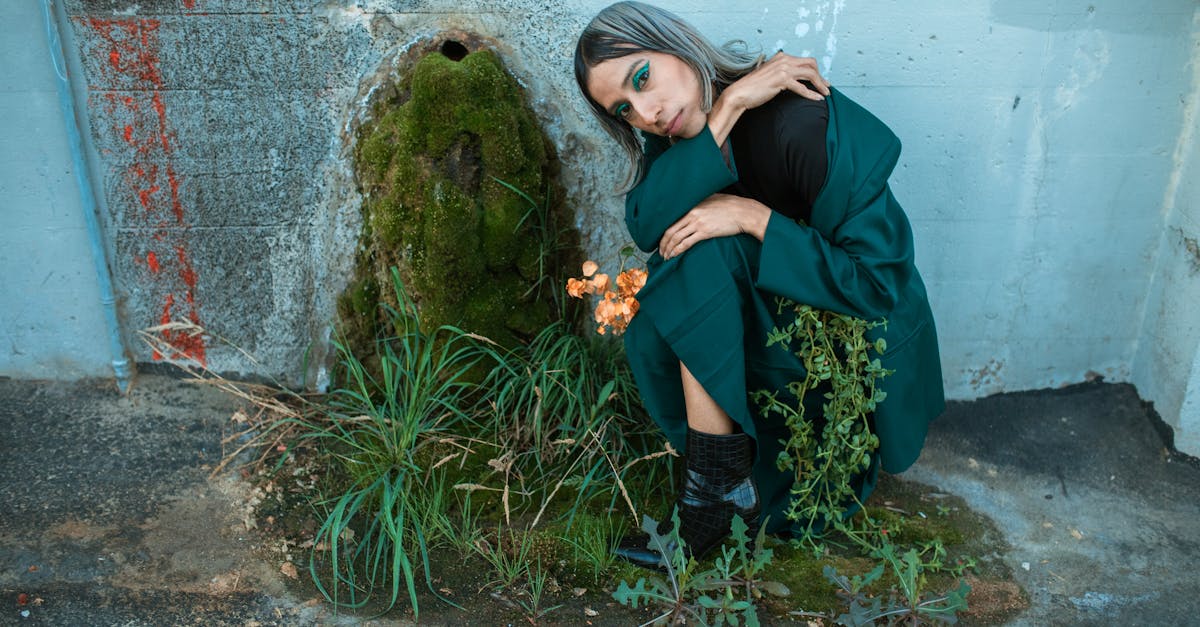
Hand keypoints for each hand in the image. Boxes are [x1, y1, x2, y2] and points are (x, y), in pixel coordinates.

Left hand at [658, 193, 771, 259]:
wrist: (744, 212)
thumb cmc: (732, 206)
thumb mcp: (713, 199)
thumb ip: (701, 203)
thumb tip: (695, 207)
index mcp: (692, 206)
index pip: (672, 220)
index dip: (664, 232)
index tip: (662, 240)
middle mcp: (692, 214)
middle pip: (670, 230)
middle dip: (663, 244)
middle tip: (661, 252)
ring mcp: (698, 223)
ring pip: (676, 238)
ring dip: (669, 249)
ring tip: (666, 257)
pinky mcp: (705, 232)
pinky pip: (686, 243)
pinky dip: (677, 250)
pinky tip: (674, 255)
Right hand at [707, 53, 829, 145]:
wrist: (740, 93)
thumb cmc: (753, 88)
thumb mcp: (770, 76)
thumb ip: (781, 74)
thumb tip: (793, 80)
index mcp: (781, 57)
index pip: (805, 61)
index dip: (816, 70)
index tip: (821, 80)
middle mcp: (784, 60)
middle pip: (811, 64)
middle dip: (821, 76)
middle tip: (826, 87)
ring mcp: (783, 69)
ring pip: (810, 74)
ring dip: (820, 84)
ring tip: (826, 93)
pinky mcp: (782, 80)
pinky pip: (802, 87)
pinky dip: (812, 94)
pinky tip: (817, 99)